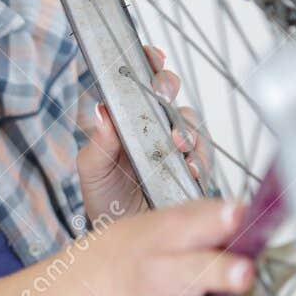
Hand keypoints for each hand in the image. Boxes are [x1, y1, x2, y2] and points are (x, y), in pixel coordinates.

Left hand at [76, 43, 210, 228]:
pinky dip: (199, 159)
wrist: (126, 240)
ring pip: (189, 122)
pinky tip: (189, 168)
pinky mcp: (193, 168)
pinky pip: (203, 155)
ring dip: (185, 128)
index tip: (152, 56)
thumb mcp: (92, 172)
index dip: (147, 62)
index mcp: (125, 119)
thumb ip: (97, 145)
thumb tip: (101, 112)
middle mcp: (152, 127)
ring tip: (177, 143)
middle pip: (168, 92)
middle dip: (168, 87)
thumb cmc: (105, 199)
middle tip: (163, 95)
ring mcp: (175, 146)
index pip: (137, 81)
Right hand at [97, 198, 253, 295]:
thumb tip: (260, 213)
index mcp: (171, 235)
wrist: (109, 268)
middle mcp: (162, 269)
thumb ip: (215, 220)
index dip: (216, 219)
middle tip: (245, 273)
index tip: (237, 213)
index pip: (195, 223)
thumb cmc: (159, 244)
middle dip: (217, 272)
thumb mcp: (180, 221)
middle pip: (191, 270)